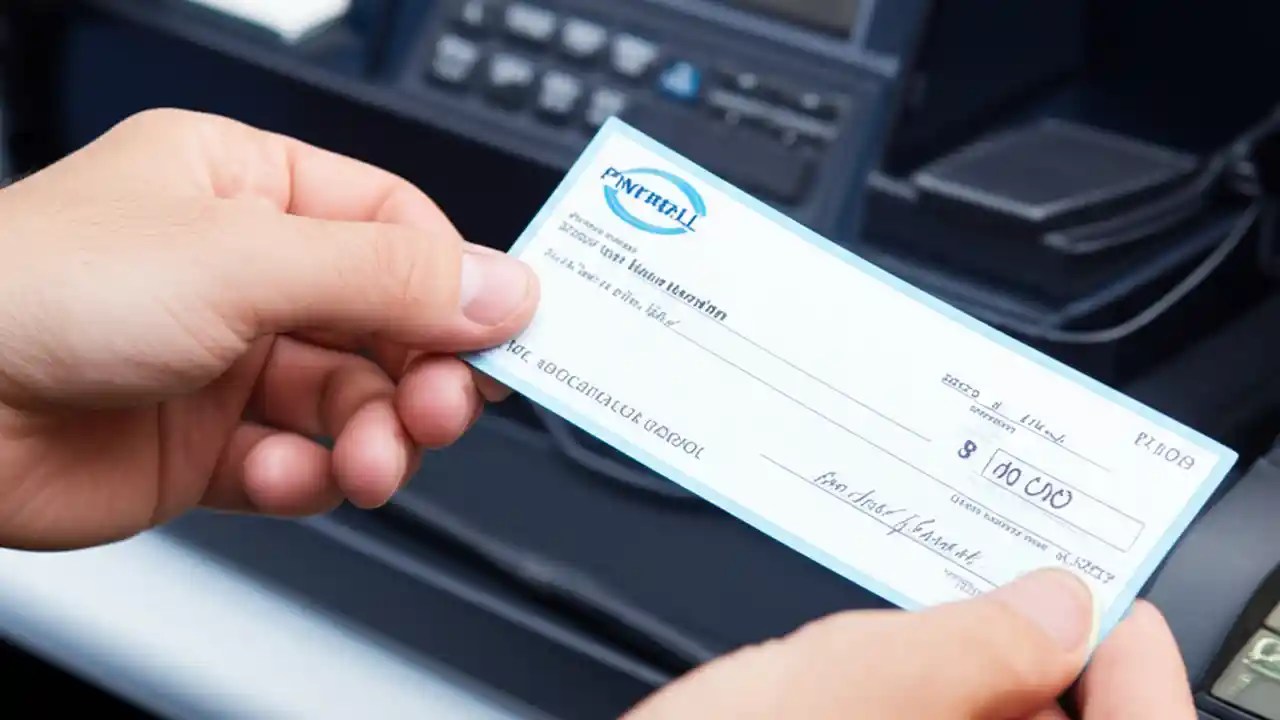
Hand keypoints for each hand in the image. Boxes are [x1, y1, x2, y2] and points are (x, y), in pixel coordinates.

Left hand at [0, 109, 537, 548]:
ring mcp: (226, 360)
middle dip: (420, 375)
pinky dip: (307, 478)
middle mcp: (244, 271)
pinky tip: (282, 476)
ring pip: (351, 402)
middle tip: (442, 410)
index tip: (507, 332)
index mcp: (248, 187)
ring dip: (373, 438)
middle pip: (387, 323)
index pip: (396, 226)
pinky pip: (299, 462)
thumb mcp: (242, 260)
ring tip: (368, 464)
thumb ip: (388, 275)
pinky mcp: (207, 444)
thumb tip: (501, 286)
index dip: (457, 281)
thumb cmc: (38, 291)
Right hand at [625, 569, 1197, 718]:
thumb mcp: (842, 696)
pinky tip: (881, 664)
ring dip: (970, 669)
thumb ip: (968, 647)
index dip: (1126, 651)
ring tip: (927, 605)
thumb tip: (1055, 602)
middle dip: (1036, 648)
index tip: (1094, 582)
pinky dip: (919, 695)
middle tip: (1000, 570)